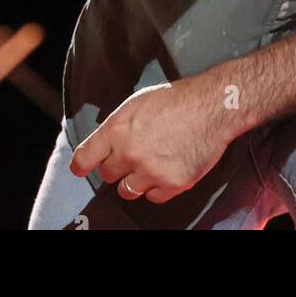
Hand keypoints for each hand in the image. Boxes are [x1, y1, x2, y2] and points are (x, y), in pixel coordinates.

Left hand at [68, 75, 236, 203]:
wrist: (213, 106)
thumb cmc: (180, 99)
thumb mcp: (140, 102)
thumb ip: (120, 126)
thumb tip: (108, 143)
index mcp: (117, 129)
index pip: (85, 157)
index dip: (82, 165)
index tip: (81, 169)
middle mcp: (129, 153)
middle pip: (108, 175)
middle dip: (118, 167)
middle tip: (134, 157)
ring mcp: (150, 171)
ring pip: (128, 191)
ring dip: (136, 181)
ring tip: (152, 165)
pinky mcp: (171, 183)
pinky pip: (154, 197)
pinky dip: (159, 187)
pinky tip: (168, 169)